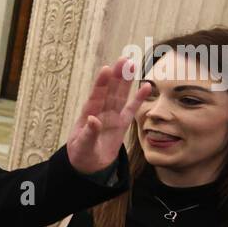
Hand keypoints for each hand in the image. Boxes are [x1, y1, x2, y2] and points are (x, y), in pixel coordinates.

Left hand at [66, 56, 152, 174]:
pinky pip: (131, 110)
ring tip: (131, 65)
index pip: (95, 96)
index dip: (101, 83)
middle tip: (123, 60)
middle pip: (110, 91)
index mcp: (88, 115)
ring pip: (120, 96)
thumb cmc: (81, 155)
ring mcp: (112, 117)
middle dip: (116, 76)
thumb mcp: (81, 147)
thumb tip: (93, 119)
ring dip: (125, 82)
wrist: (89, 166)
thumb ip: (88, 134)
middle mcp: (101, 112)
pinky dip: (138, 99)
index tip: (106, 69)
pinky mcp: (122, 124)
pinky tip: (146, 86)